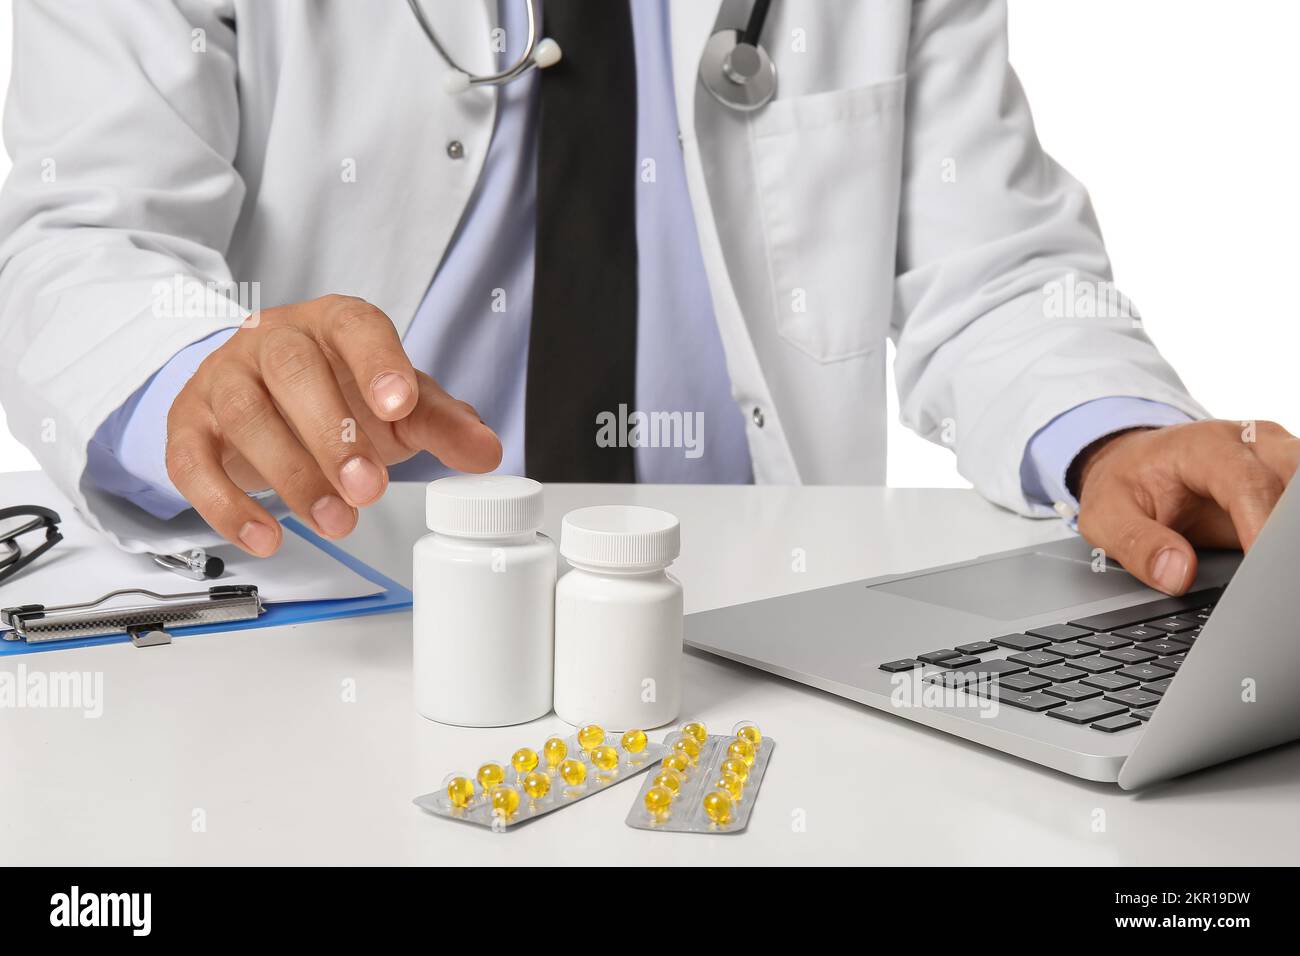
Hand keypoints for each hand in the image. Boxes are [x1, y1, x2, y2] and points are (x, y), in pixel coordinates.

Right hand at [166, 295, 501, 555]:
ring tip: (335, 522)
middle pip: (293, 372)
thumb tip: (486, 451)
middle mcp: (271, 340)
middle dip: (332, 434)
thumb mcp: (398, 406)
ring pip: (245, 417)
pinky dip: (227, 506)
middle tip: (368, 490)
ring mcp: (224, 379)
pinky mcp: (189, 425)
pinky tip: (266, 538)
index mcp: (333, 325)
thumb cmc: (338, 392)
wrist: (262, 394)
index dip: (377, 362)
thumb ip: (442, 424)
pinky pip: (194, 463)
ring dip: (292, 476)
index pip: (355, 326)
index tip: (400, 404)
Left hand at [1074, 420, 1299, 593]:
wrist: (1134, 464)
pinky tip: (1284, 561)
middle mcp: (1252, 445)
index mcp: (1205, 447)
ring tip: (1282, 569)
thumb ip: (1138, 544)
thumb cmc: (1125, 483)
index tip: (1262, 568)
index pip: (1247, 483)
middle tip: (1279, 569)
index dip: (1260, 526)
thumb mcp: (1108, 515)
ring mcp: (1276, 460)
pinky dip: (1293, 531)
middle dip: (1291, 522)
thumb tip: (1177, 574)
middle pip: (1294, 477)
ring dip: (1294, 528)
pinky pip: (1299, 505)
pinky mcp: (1286, 483)